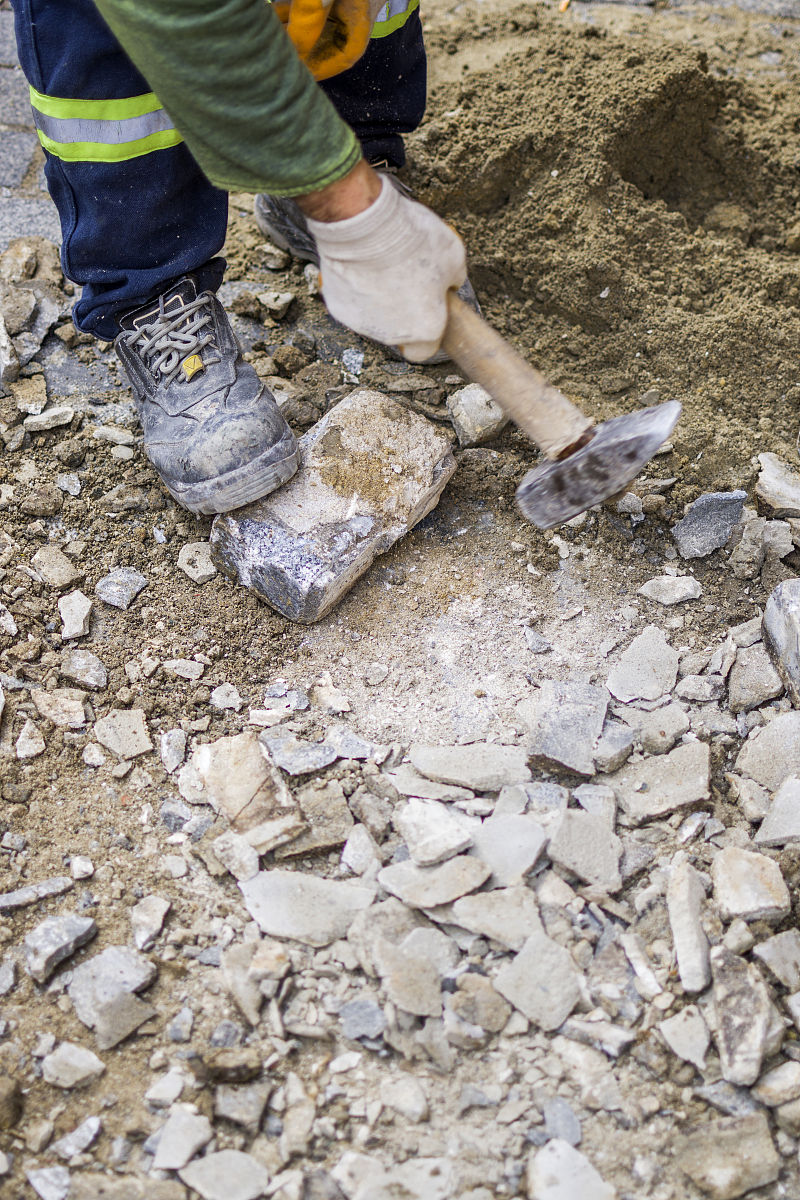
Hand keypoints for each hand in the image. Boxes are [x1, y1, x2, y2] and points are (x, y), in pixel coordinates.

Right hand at [300, 166, 466, 360]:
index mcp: (426, 327)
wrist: (364, 224)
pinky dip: (358, 291)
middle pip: (401, 333)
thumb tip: (450, 283)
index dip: (429, 331)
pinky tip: (363, 268)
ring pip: (376, 320)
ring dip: (380, 303)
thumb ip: (453, 279)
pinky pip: (353, 304)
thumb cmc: (410, 239)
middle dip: (405, 312)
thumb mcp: (453, 254)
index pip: (427, 350)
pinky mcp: (339, 309)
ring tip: (383, 269)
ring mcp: (364, 324)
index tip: (429, 313)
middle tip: (408, 282)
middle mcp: (393, 334)